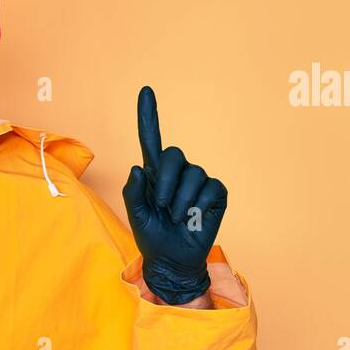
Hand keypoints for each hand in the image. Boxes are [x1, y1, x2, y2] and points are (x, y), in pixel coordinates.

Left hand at [121, 86, 227, 304]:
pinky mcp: (216, 193)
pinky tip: (194, 218)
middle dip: (166, 181)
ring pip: (193, 174)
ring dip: (181, 201)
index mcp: (154, 173)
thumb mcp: (136, 215)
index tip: (145, 90)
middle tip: (162, 206)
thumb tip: (138, 168)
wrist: (172, 259)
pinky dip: (199, 206)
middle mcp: (177, 172)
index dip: (148, 116)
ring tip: (177, 218)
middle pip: (174, 155)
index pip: (150, 139)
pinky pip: (210, 189)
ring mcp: (199, 181)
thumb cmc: (152, 235)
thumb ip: (133, 192)